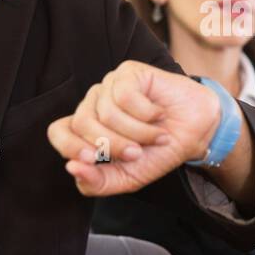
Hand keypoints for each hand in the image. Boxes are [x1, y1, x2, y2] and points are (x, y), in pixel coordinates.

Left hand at [47, 60, 223, 196]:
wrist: (197, 133)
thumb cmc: (160, 153)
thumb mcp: (128, 177)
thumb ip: (98, 182)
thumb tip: (72, 169)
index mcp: (88, 129)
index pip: (58, 131)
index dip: (69, 145)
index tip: (93, 159)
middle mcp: (94, 104)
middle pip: (82, 123)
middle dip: (114, 145)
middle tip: (138, 153)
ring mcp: (110, 86)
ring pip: (107, 112)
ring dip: (137, 132)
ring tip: (157, 136)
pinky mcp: (128, 72)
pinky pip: (125, 96)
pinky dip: (145, 114)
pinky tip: (158, 114)